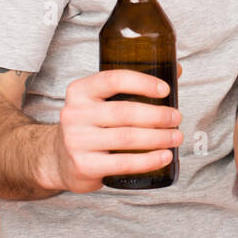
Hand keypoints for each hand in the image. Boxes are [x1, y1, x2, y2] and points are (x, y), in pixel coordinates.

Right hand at [41, 69, 183, 192]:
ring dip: (158, 138)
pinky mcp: (84, 166)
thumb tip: (175, 71)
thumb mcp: (102, 100)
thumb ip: (133, 86)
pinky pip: (122, 163)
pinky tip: (164, 156)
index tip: (166, 90)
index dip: (142, 83)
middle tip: (177, 118)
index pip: (113, 80)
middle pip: (125, 112)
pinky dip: (148, 160)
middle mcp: (75, 114)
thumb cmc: (92, 124)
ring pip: (126, 138)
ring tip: (176, 137)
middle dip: (158, 115)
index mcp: (81, 91)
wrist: (60, 159)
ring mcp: (77, 141)